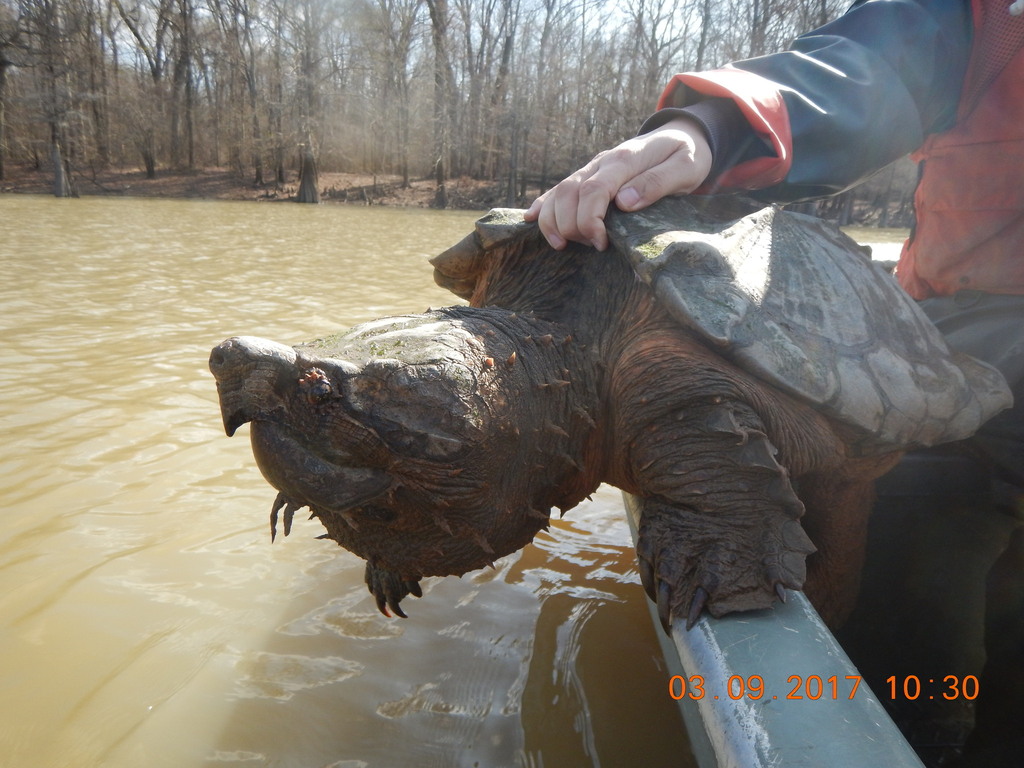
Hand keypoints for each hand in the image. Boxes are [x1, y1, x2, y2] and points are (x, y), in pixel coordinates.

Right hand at [524, 116, 712, 250]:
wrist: (683, 135)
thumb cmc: (688, 155)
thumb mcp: (686, 168)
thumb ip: (657, 182)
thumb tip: (624, 202)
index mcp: (625, 160)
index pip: (594, 190)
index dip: (590, 220)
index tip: (601, 243)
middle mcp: (603, 162)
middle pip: (570, 193)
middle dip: (572, 225)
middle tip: (591, 247)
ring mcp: (593, 167)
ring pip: (559, 191)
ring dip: (553, 219)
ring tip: (561, 244)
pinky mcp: (589, 174)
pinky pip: (559, 188)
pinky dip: (543, 204)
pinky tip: (531, 219)